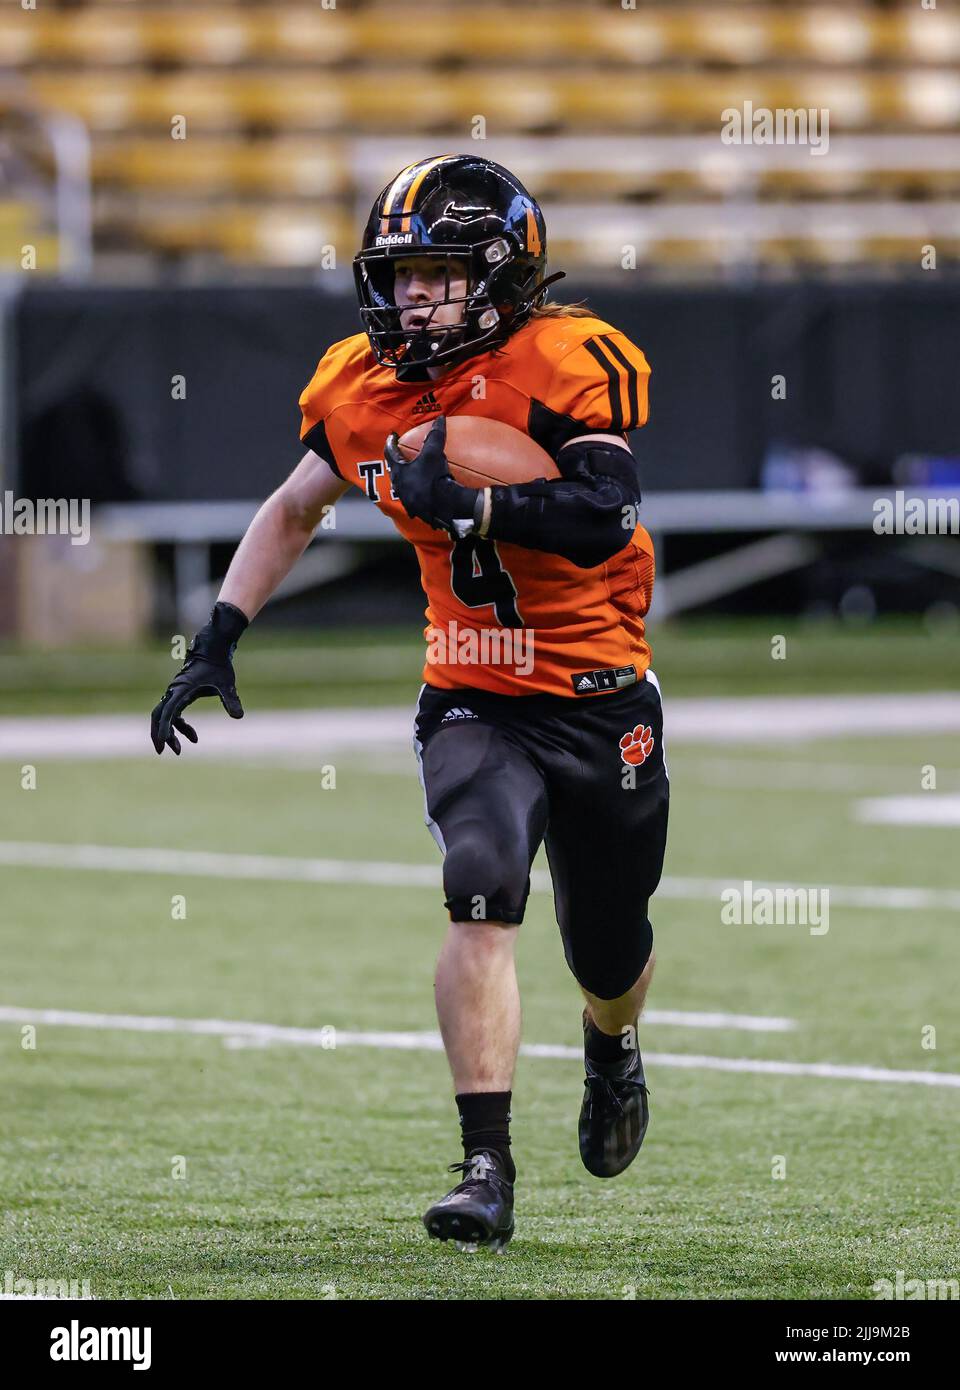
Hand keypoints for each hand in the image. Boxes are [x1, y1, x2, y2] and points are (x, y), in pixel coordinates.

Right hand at [150, 601, 247, 754]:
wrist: (213, 648)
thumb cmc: (219, 665)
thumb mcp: (226, 684)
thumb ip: (230, 700)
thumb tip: (238, 717)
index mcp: (181, 689)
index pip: (167, 712)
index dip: (164, 728)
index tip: (164, 744)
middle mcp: (174, 691)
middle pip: (158, 715)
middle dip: (159, 734)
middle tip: (164, 752)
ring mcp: (175, 692)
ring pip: (164, 715)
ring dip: (169, 732)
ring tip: (180, 749)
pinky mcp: (180, 694)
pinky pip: (174, 713)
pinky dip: (180, 726)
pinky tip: (194, 737)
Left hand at [384, 415, 479, 535]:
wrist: (444, 507)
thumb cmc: (434, 478)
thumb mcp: (434, 454)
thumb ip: (435, 436)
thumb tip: (439, 418)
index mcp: (399, 471)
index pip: (390, 452)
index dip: (391, 442)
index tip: (393, 436)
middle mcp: (399, 486)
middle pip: (395, 470)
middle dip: (398, 462)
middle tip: (403, 455)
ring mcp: (406, 500)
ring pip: (403, 486)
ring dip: (407, 479)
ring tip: (413, 473)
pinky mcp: (416, 510)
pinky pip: (413, 499)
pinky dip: (416, 493)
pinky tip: (424, 493)